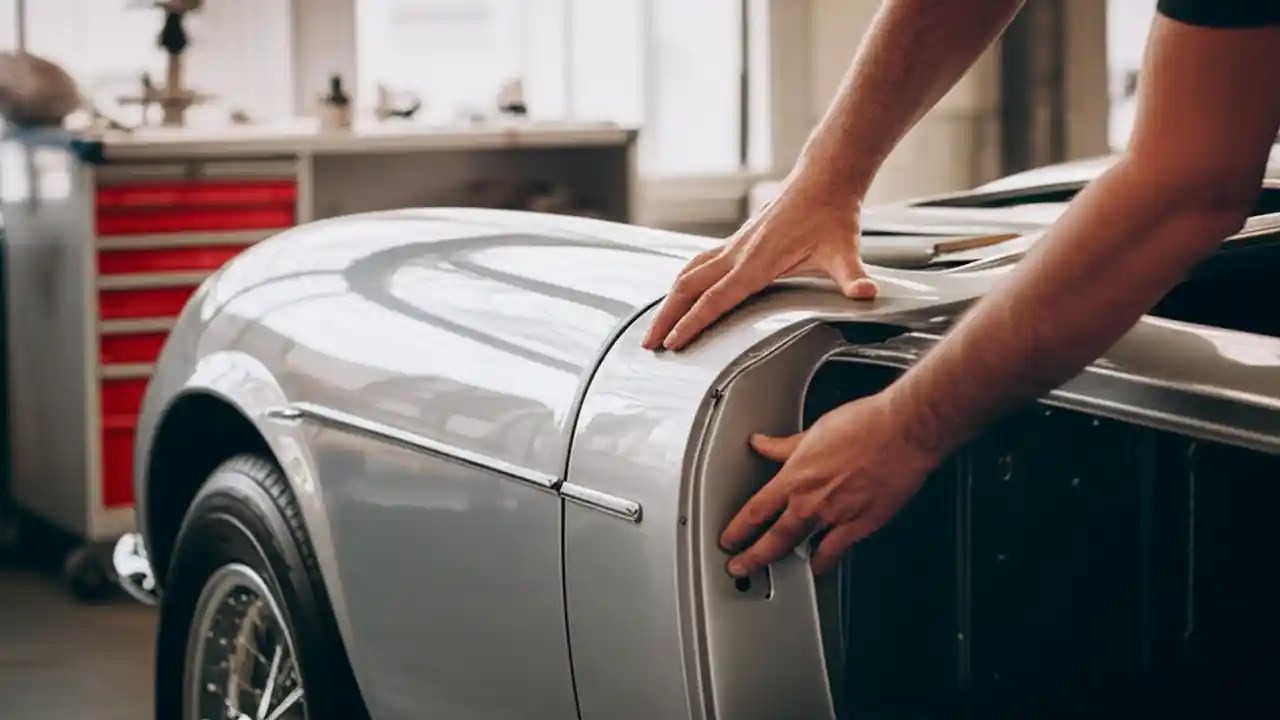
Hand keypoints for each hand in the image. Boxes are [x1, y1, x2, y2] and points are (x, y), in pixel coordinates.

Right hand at [641, 174, 876, 350]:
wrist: (824, 179)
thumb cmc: (832, 215)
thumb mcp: (845, 250)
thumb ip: (852, 277)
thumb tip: (867, 294)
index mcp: (757, 262)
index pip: (715, 299)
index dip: (691, 323)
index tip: (672, 343)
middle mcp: (738, 254)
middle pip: (689, 288)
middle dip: (666, 318)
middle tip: (649, 345)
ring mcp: (734, 246)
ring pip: (688, 274)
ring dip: (669, 300)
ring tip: (657, 326)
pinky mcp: (736, 241)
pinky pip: (699, 263)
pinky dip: (683, 281)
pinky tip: (679, 292)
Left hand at [720, 393, 938, 576]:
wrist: (903, 431)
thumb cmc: (865, 425)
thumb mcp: (813, 432)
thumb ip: (784, 446)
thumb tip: (762, 443)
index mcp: (796, 476)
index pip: (756, 510)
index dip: (738, 529)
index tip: (730, 539)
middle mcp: (811, 501)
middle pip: (773, 538)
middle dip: (752, 557)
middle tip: (740, 568)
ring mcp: (836, 516)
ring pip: (803, 549)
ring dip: (787, 562)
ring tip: (777, 571)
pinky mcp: (862, 525)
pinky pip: (836, 551)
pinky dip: (824, 562)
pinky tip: (819, 566)